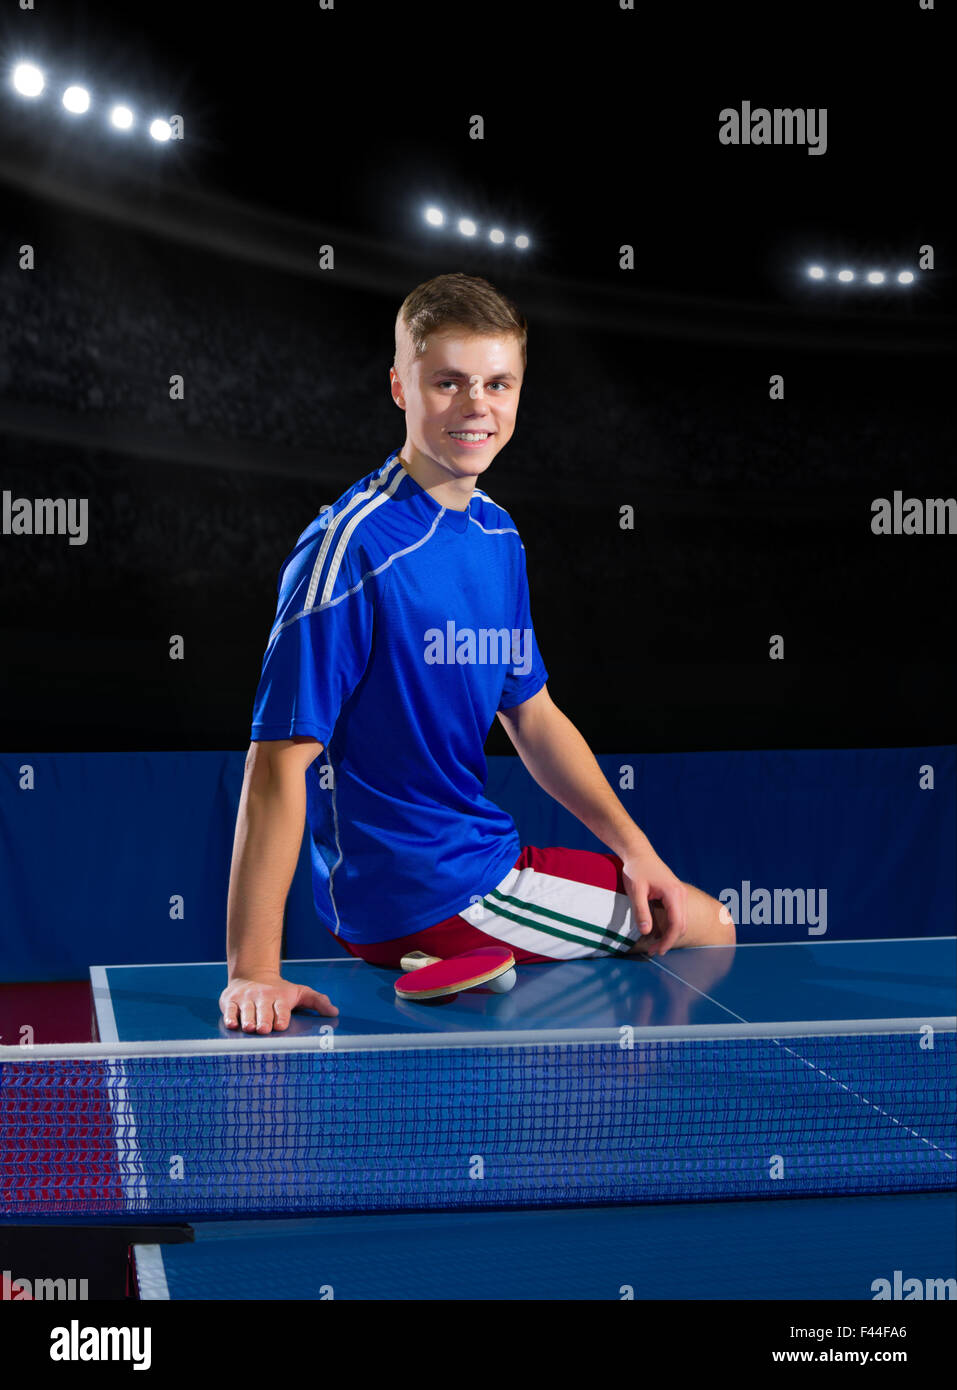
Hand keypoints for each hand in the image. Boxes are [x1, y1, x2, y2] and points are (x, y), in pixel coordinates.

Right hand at [219, 972, 338, 1033]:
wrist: (253, 974)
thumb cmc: (279, 990)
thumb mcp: (300, 992)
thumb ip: (318, 1001)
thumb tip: (335, 1012)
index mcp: (280, 997)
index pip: (281, 1007)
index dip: (281, 1016)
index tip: (281, 1025)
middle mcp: (263, 997)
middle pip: (263, 1010)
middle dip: (264, 1020)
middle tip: (264, 1029)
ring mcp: (246, 998)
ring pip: (246, 1010)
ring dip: (248, 1019)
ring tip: (250, 1028)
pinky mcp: (230, 1000)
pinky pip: (229, 1009)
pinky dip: (230, 1016)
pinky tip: (232, 1024)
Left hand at [620, 849, 687, 956]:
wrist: (639, 853)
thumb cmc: (636, 869)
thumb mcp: (635, 890)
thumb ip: (641, 911)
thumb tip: (646, 932)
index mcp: (674, 894)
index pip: (677, 924)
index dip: (668, 941)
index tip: (657, 951)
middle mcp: (681, 894)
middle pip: (681, 925)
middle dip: (668, 941)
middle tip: (652, 951)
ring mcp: (680, 894)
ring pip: (680, 921)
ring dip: (669, 934)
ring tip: (653, 944)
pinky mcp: (675, 894)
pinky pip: (677, 915)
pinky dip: (669, 926)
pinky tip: (656, 931)